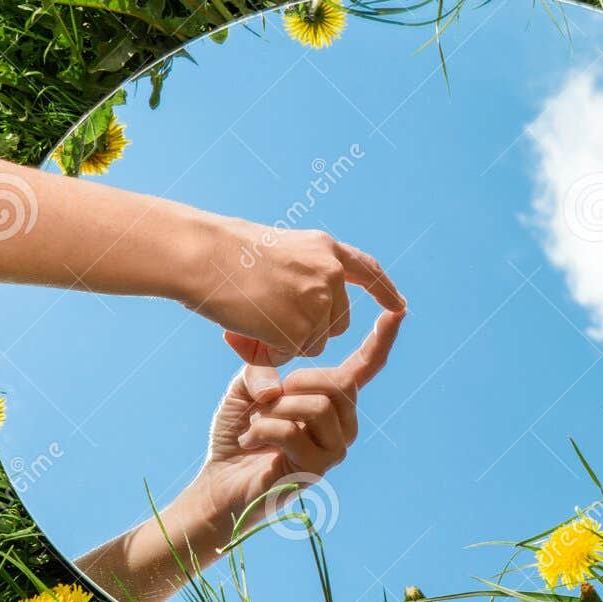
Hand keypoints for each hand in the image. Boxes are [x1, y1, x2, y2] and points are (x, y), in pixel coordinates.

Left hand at [76, 309, 403, 601]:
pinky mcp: (315, 472)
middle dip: (299, 380)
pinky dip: (262, 430)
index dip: (382, 340)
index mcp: (332, 401)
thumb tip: (280, 383)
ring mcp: (333, 451)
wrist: (220, 481)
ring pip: (318, 407)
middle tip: (268, 396)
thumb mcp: (248, 387)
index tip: (399, 311)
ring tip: (257, 422)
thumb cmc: (239, 432)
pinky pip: (292, 433)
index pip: (365, 368)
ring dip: (277, 409)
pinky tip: (250, 441)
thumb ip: (266, 370)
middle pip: (340, 384)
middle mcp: (343, 426)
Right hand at [182, 218, 404, 363]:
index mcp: (324, 248)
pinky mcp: (302, 326)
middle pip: (338, 321)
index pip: (366, 270)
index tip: (400, 308)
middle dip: (309, 329)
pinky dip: (274, 350)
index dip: (384, 290)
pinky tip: (252, 328)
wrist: (202, 255)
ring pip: (316, 341)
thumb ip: (302, 276)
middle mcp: (329, 272)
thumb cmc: (224, 253)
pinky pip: (295, 354)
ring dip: (288, 341)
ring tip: (253, 318)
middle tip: (265, 316)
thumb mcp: (276, 251)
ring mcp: (319, 300)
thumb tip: (314, 314)